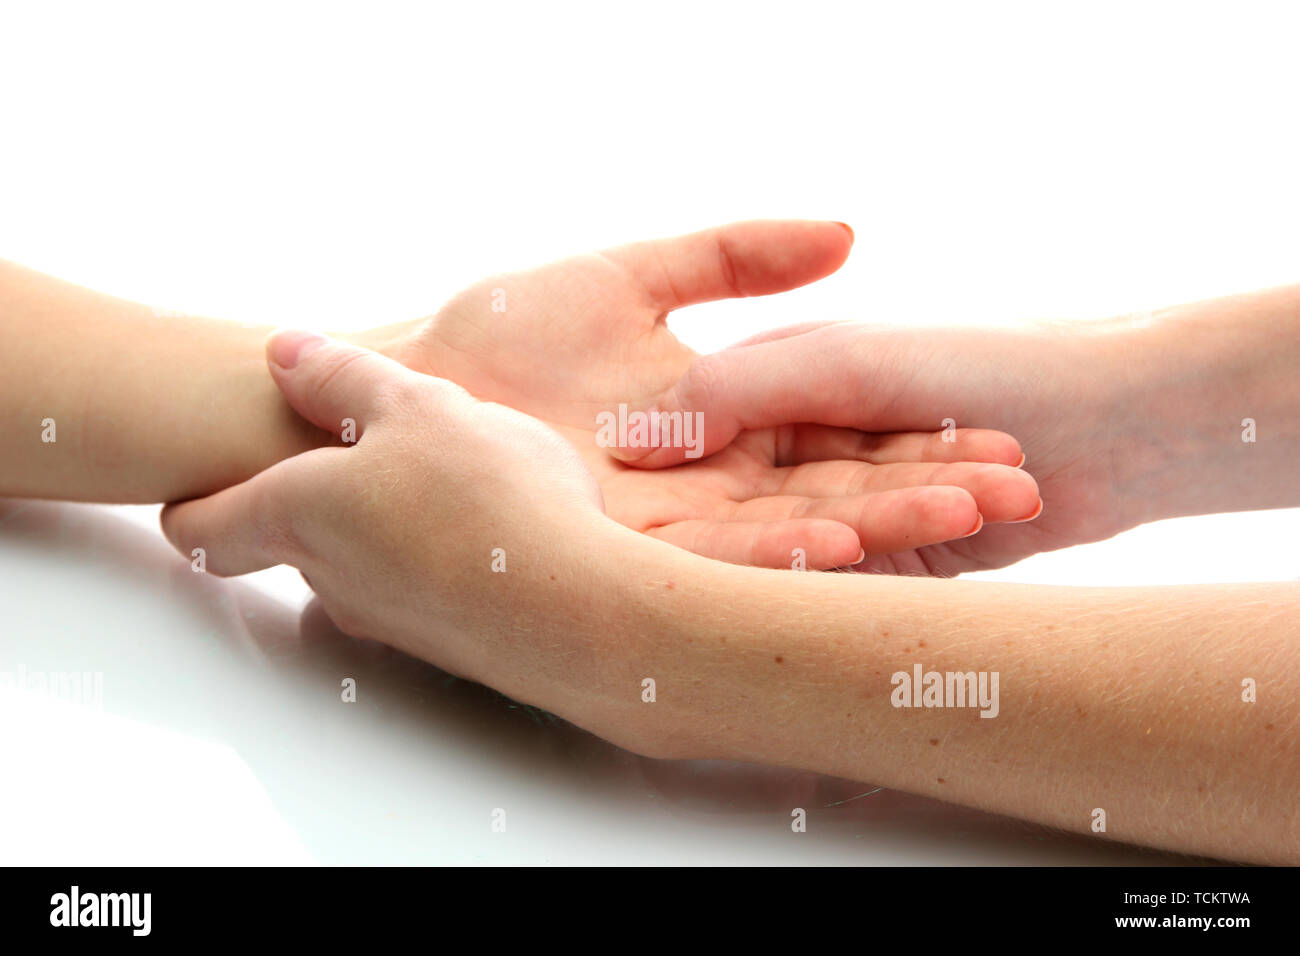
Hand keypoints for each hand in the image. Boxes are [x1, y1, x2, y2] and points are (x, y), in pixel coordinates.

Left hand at [160, 332, 652, 743]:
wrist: (574, 611)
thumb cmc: (486, 502)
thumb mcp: (415, 407)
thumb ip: (343, 379)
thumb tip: (283, 352)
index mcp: (297, 514)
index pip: (198, 529)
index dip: (191, 501)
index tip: (201, 480)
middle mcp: (330, 578)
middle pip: (291, 538)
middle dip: (320, 496)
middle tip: (370, 450)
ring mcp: (390, 620)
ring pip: (364, 563)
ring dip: (390, 523)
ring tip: (458, 476)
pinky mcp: (449, 644)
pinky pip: (426, 588)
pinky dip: (443, 556)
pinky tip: (503, 524)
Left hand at [361, 221, 1039, 570]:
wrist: (400, 384)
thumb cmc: (501, 330)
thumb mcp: (628, 273)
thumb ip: (732, 255)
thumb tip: (845, 230)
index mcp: (719, 425)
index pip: (839, 438)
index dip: (919, 438)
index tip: (1003, 440)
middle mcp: (699, 486)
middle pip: (826, 490)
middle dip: (921, 492)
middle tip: (1022, 491)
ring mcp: (658, 526)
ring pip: (779, 530)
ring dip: (871, 522)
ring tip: (958, 517)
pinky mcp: (611, 551)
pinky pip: (700, 556)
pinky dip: (770, 550)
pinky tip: (836, 545)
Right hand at [612, 319, 1154, 573]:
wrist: (1117, 411)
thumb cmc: (981, 354)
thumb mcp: (841, 358)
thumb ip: (737, 388)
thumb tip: (636, 441)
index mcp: (777, 389)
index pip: (693, 442)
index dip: (653, 476)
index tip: (599, 512)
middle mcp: (802, 452)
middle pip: (737, 504)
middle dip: (714, 528)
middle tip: (648, 569)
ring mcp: (849, 507)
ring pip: (795, 550)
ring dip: (787, 565)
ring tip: (765, 590)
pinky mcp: (896, 562)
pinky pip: (849, 587)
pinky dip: (836, 598)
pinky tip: (810, 616)